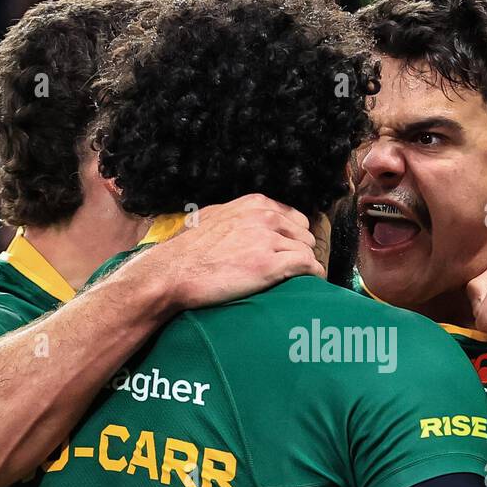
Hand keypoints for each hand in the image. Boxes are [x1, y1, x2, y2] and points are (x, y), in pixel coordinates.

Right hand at [143, 194, 324, 310]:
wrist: (173, 272)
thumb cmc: (189, 250)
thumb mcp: (214, 216)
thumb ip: (237, 214)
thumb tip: (247, 220)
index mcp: (254, 204)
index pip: (294, 217)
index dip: (294, 237)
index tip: (290, 250)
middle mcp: (265, 217)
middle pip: (304, 234)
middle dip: (300, 251)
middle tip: (292, 268)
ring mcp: (268, 240)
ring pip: (307, 250)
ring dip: (305, 266)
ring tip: (298, 279)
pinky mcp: (270, 265)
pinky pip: (307, 265)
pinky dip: (313, 274)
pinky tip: (309, 282)